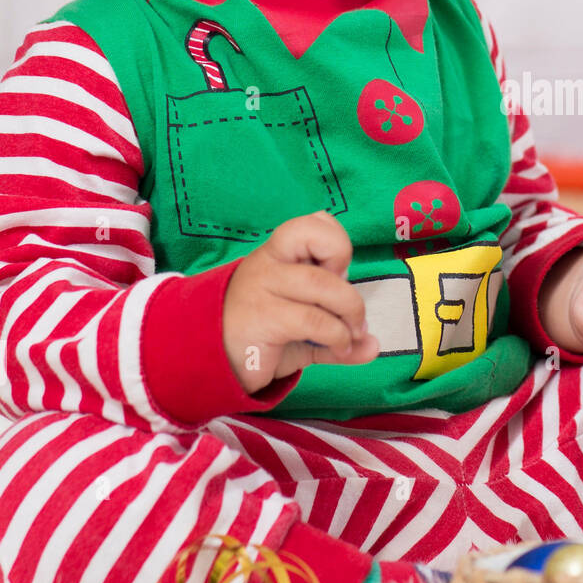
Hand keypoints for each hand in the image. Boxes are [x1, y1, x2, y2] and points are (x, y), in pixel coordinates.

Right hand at [222, 211, 378, 392]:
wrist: (208, 359)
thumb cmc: (261, 336)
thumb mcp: (305, 331)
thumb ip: (339, 332)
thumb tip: (374, 345)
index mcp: (279, 254)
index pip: (313, 222)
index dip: (337, 243)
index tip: (339, 274)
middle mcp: (269, 263)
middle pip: (321, 247)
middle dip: (350, 286)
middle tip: (352, 316)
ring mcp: (262, 287)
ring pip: (321, 284)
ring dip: (350, 314)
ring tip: (351, 337)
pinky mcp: (262, 317)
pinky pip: (313, 320)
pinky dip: (338, 338)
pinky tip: (338, 350)